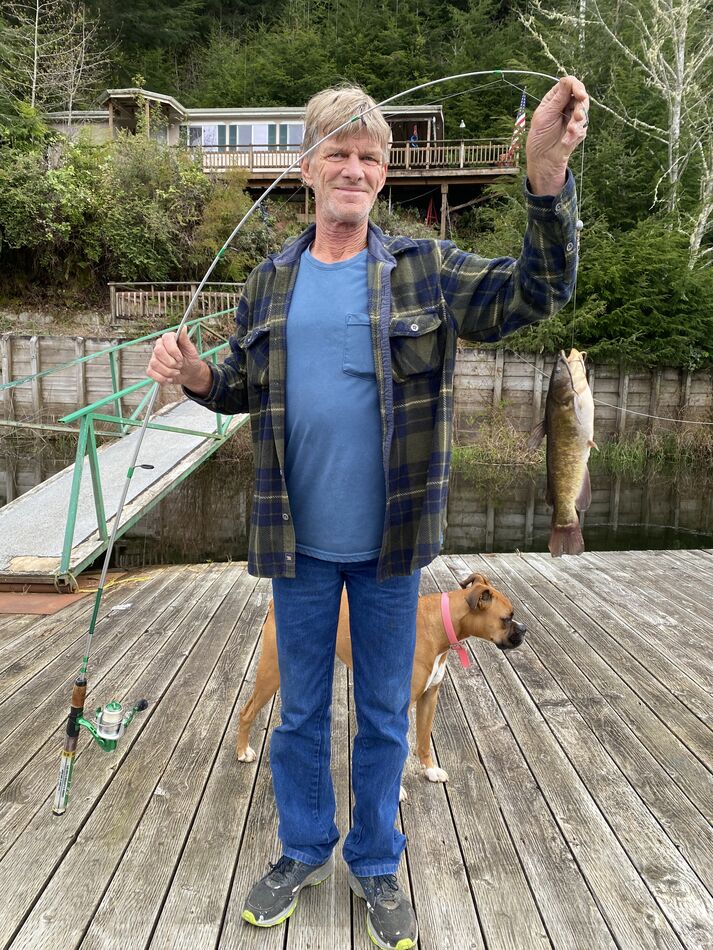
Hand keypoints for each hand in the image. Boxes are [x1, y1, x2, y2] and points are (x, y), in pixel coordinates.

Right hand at [146, 328, 211, 395]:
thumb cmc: (190, 359)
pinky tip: (169, 378)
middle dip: (171, 362)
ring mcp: (154, 358)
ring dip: (168, 372)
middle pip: (158, 352)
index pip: (165, 339)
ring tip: (176, 372)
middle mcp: (159, 346)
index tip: (180, 358)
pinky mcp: (151, 369)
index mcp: (168, 339)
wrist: (189, 373)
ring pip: (154, 364)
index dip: (173, 350)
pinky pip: (151, 373)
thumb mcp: (191, 350)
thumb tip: (183, 327)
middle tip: (179, 365)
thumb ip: (185, 339)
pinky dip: (162, 378)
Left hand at [526, 76, 588, 195]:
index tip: (580, 94)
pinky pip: (582, 127)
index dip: (576, 86)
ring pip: (584, 110)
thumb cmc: (539, 137)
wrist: (543, 159)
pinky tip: (566, 140)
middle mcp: (566, 105)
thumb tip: (567, 80)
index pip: (569, 84)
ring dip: (578, 121)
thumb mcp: (545, 116)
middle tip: (578, 116)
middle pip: (581, 96)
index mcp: (555, 99)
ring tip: (570, 130)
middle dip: (581, 106)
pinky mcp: (579, 129)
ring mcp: (573, 116)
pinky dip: (575, 133)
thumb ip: (558, 100)